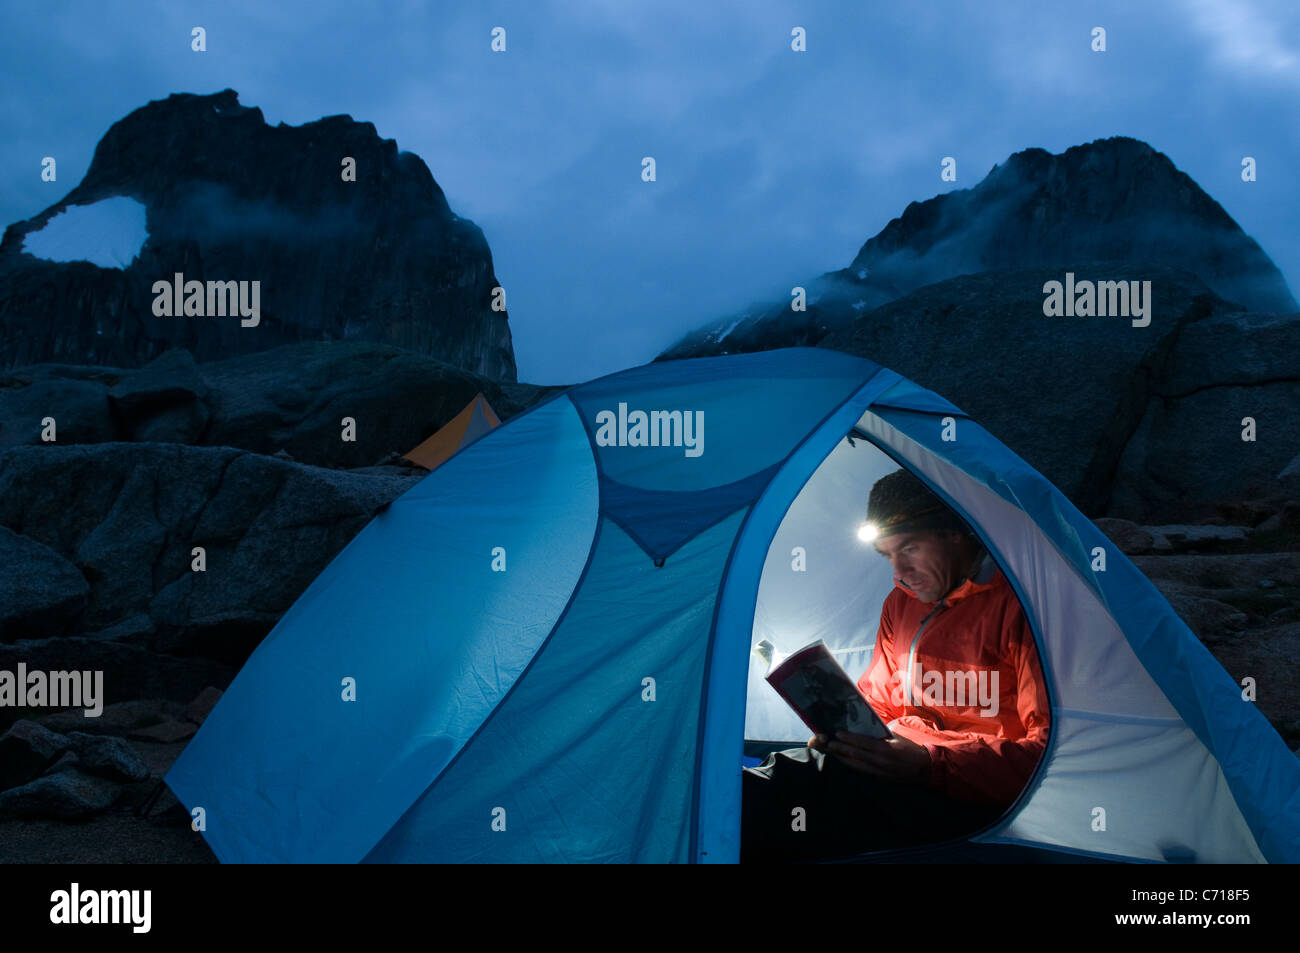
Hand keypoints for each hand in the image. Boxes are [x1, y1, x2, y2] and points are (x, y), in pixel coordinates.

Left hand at [810, 731, 930, 783]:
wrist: (925, 768)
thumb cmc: (910, 748)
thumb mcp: (896, 737)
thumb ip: (880, 734)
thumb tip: (863, 725)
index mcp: (886, 750)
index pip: (863, 743)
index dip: (848, 739)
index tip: (836, 733)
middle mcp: (880, 762)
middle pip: (855, 755)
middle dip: (838, 749)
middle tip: (825, 742)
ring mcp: (879, 772)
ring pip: (855, 765)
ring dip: (840, 757)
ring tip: (828, 750)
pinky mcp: (878, 778)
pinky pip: (860, 771)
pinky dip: (850, 765)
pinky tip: (841, 760)